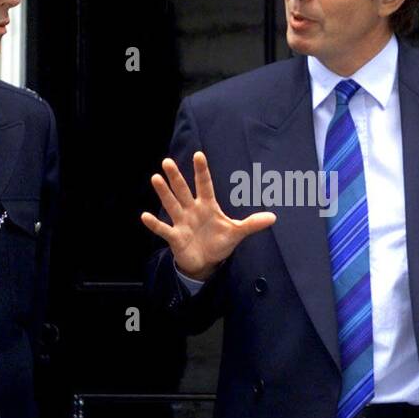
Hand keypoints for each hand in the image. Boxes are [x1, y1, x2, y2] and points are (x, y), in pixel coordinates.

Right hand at [140, 152, 275, 280]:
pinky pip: (163, 229)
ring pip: (172, 205)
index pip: (204, 185)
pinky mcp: (175, 237)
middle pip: (183, 191)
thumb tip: (273, 217)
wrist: (206, 262)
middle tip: (167, 161)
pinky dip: (155, 224)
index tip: (199, 155)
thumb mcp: (236, 232)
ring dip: (164, 193)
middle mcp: (192, 210)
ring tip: (156, 178)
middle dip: (176, 177)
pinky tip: (144, 216)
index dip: (201, 171)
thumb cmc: (219, 242)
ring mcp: (182, 223)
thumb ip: (252, 224)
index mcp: (207, 206)